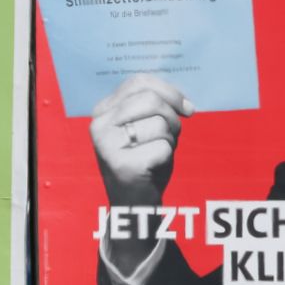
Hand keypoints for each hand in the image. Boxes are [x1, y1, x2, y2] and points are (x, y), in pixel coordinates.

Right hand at [89, 74, 194, 208]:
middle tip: (173, 132)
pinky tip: (155, 165)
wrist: (132, 202)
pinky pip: (163, 146)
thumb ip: (150, 105)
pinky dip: (168, 156)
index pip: (138, 83)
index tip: (185, 107)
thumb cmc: (142, 159)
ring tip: (158, 151)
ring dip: (170, 138)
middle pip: (151, 100)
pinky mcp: (125, 165)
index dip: (169, 91)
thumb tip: (183, 100)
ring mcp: (109, 146)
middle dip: (171, 116)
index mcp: (102, 111)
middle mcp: (99, 126)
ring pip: (160, 123)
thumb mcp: (140, 126)